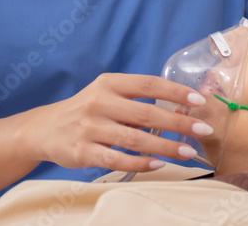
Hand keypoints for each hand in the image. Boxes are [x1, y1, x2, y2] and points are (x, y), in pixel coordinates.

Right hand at [18, 73, 212, 172]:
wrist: (44, 129)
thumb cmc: (87, 110)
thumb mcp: (108, 95)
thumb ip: (138, 100)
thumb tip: (182, 109)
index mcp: (110, 83)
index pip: (149, 84)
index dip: (176, 92)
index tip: (199, 101)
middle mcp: (100, 102)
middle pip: (147, 113)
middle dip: (179, 122)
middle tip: (203, 129)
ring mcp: (90, 127)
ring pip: (135, 139)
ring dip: (165, 146)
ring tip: (187, 152)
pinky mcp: (82, 151)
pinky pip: (116, 158)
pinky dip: (139, 163)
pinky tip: (158, 164)